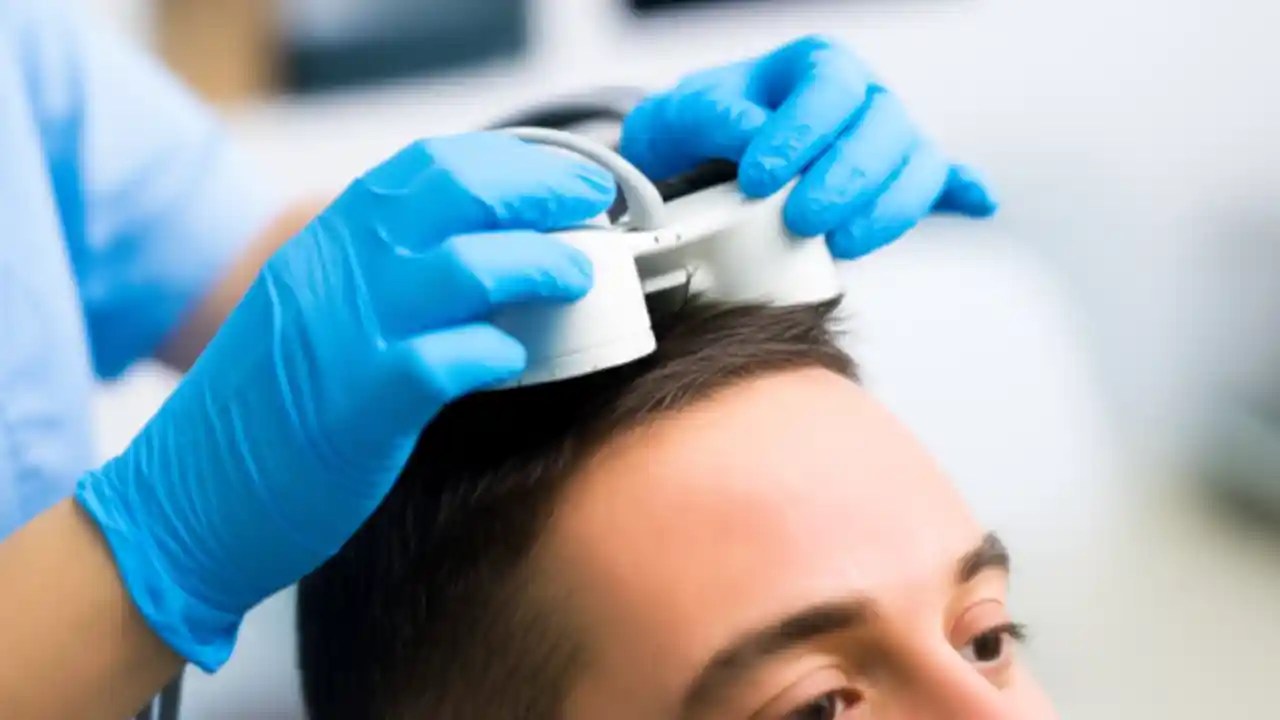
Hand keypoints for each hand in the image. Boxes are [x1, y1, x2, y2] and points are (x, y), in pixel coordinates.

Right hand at [75, 133, 615, 669]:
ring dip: (536, 264)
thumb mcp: (308, 317)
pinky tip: (515, 357)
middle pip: (454, 195)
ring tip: (577, 276)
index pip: (424, 168)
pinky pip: (447, 360)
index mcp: (321, 246)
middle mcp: (334, 273)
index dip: (504, 162)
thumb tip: (472, 258)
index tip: (556, 176)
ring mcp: (346, 335)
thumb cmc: (260, 417)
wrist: (185, 501)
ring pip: (464, 267)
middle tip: (588, 206)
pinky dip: (495, 352)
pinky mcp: (359, 405)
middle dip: (536, 191)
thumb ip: (374, 278)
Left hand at [620, 35, 996, 258]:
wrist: (706, 162)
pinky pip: (942, 183)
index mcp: (819, 68)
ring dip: (887, 211)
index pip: (830, 89)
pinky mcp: (899, 184)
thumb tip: (753, 137)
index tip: (757, 179)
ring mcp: (890, 142)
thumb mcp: (686, 116)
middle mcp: (866, 99)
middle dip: (846, 180)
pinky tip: (980, 203)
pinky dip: (961, 193)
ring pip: (917, 166)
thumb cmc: (703, 131)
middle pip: (884, 130)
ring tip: (841, 246)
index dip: (800, 134)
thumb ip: (713, 118)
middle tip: (800, 220)